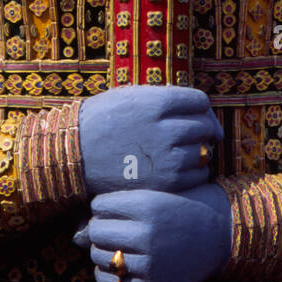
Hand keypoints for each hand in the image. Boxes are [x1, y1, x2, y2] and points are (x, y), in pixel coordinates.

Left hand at [74, 185, 232, 281]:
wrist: (218, 232)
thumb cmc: (182, 207)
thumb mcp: (155, 194)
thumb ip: (122, 203)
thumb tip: (82, 223)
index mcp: (146, 204)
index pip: (99, 206)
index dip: (101, 207)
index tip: (109, 210)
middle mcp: (146, 233)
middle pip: (96, 231)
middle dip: (98, 229)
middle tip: (109, 230)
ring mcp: (149, 262)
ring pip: (101, 257)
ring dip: (101, 252)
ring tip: (114, 247)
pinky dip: (107, 276)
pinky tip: (116, 268)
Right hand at [78, 85, 221, 194]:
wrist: (76, 153)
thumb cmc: (105, 120)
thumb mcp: (133, 97)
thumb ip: (168, 100)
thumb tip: (205, 116)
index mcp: (158, 104)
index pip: (199, 102)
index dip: (200, 108)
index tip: (195, 115)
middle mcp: (166, 130)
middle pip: (205, 126)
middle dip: (203, 129)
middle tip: (191, 134)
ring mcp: (167, 159)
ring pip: (204, 152)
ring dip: (199, 151)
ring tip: (182, 151)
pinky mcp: (165, 184)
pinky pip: (197, 176)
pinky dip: (194, 172)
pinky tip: (178, 169)